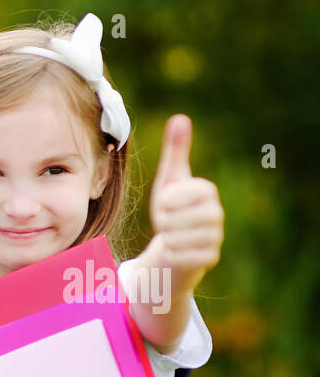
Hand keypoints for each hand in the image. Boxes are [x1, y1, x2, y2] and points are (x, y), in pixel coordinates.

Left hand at [148, 115, 223, 301]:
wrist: (175, 244)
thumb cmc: (171, 208)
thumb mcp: (169, 180)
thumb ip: (175, 152)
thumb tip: (180, 118)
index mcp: (207, 190)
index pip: (172, 196)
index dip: (162, 202)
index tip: (165, 203)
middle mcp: (216, 213)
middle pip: (171, 219)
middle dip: (161, 222)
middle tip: (167, 222)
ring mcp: (216, 237)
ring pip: (174, 239)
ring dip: (165, 238)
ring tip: (171, 235)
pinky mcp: (210, 258)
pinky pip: (179, 256)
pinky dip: (170, 254)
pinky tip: (176, 250)